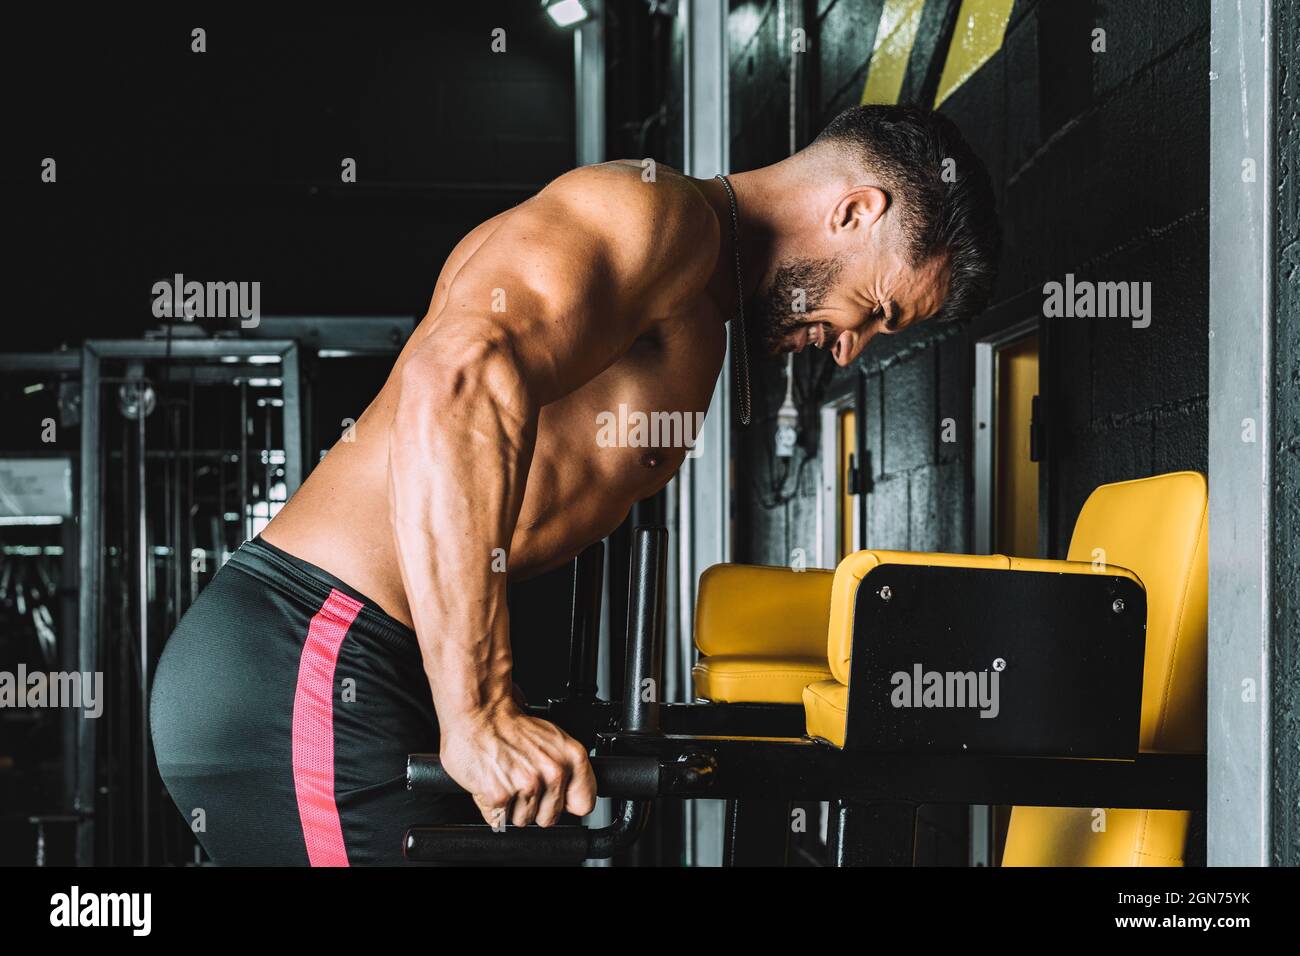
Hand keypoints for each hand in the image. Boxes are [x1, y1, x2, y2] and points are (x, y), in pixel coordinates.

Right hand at [439, 702, 595, 827]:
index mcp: (572, 758)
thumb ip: (566, 767)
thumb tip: (570, 794)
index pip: (584, 804)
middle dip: (534, 806)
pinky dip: (491, 806)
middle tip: (521, 781)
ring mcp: (527, 785)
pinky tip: (492, 783)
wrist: (479, 714)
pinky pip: (498, 818)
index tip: (557, 798)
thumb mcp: (553, 739)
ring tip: (506, 778)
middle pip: (550, 818)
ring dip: (511, 806)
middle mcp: (553, 773)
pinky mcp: (500, 796)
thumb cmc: (509, 724)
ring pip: (523, 820)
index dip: (566, 803)